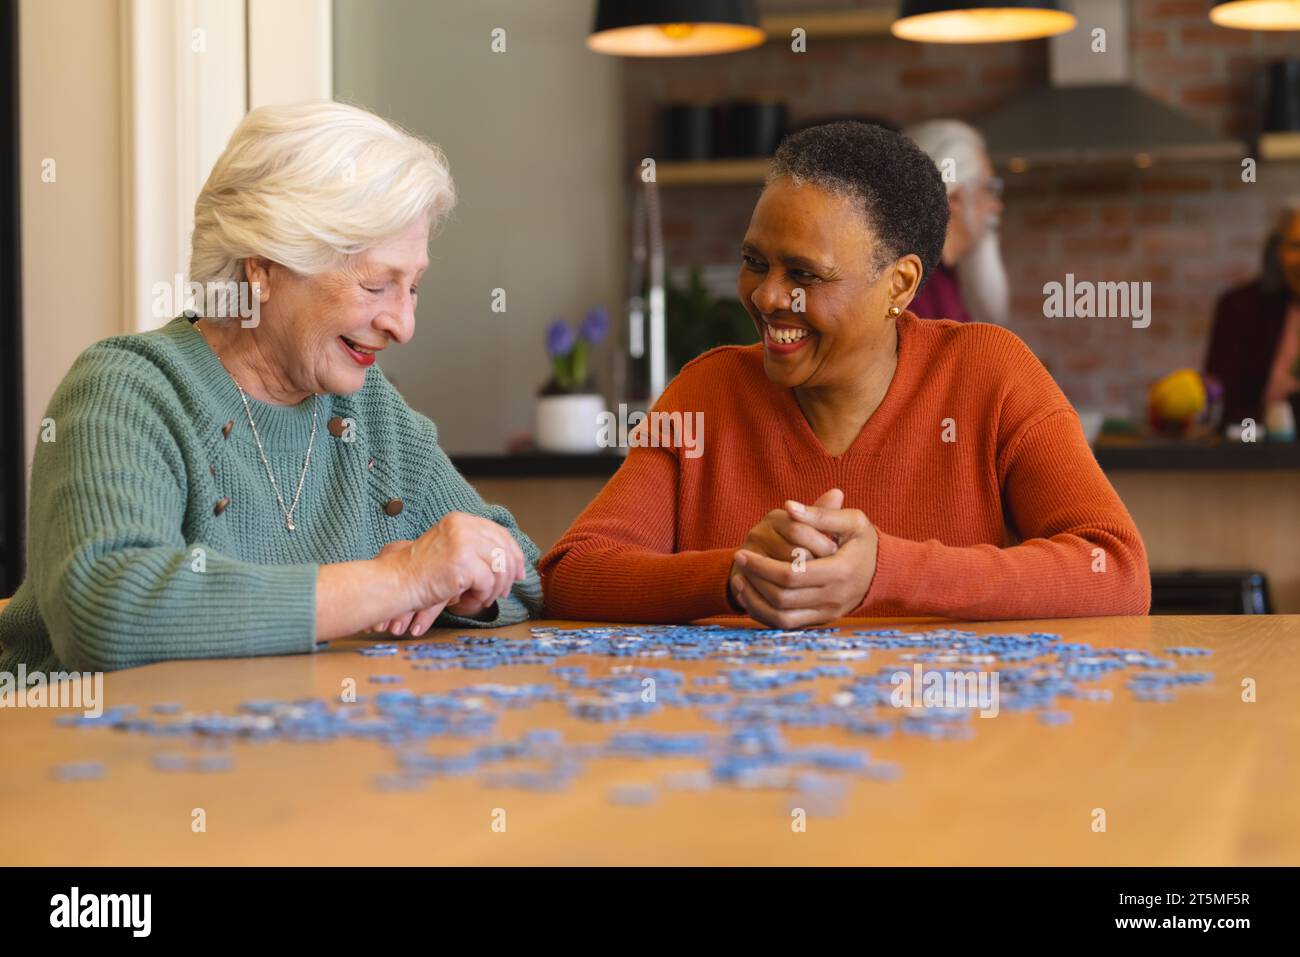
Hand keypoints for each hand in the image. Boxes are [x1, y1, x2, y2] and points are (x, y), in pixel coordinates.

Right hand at [373, 512, 525, 636]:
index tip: (519, 572)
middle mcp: (464, 526)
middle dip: (510, 573)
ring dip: (497, 587)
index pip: (500, 533)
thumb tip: (513, 563)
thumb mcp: (451, 550)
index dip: (514, 554)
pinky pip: (489, 581)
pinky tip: (473, 599)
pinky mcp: (463, 561)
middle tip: (506, 591)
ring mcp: (463, 542)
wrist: (397, 581)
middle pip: (505, 549)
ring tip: (486, 598)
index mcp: (461, 520)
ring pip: (500, 567)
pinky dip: (485, 594)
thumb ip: (477, 549)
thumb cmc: (421, 572)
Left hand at [728, 488, 878, 627]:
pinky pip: (786, 625)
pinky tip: (750, 595)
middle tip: (738, 560)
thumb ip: (820, 513)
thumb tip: (789, 507)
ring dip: (754, 600)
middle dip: (755, 579)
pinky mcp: (821, 621)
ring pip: (781, 616)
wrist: (883, 572)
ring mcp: (827, 613)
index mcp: (840, 571)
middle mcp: (833, 597)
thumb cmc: (863, 542)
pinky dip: (763, 613)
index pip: (792, 574)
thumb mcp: (851, 521)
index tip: (743, 551)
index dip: (762, 565)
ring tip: (739, 579)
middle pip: (782, 597)